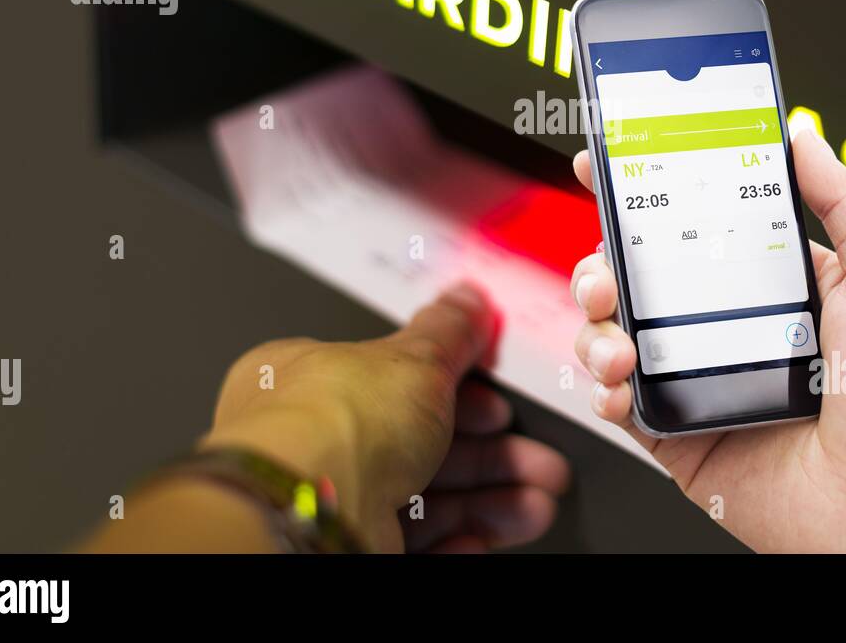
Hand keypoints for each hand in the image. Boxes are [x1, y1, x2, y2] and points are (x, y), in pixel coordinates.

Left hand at [204, 284, 569, 551]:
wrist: (308, 509)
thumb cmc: (332, 423)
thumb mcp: (413, 358)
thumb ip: (448, 332)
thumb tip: (467, 303)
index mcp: (317, 378)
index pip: (400, 379)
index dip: (461, 389)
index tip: (502, 400)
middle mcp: (317, 440)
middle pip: (424, 443)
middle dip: (493, 454)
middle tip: (537, 459)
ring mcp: (334, 497)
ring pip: (427, 497)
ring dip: (489, 498)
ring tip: (535, 501)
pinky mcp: (350, 543)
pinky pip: (415, 542)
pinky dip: (457, 538)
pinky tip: (485, 535)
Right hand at [570, 131, 845, 552]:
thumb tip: (805, 138)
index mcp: (772, 283)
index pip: (696, 224)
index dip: (646, 193)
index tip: (608, 162)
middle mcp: (726, 324)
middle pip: (637, 273)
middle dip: (603, 260)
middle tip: (607, 268)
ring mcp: (697, 376)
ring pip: (613, 330)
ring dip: (596, 325)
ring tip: (619, 344)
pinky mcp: (676, 430)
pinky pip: (617, 400)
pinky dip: (602, 388)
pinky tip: (621, 386)